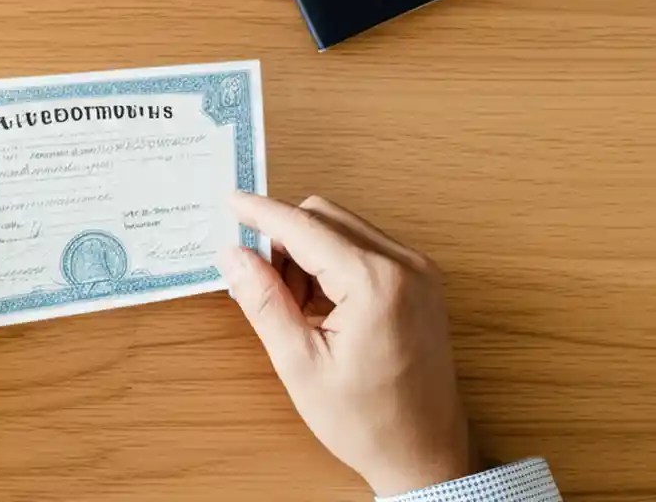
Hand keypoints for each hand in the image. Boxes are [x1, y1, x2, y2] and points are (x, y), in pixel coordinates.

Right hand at [217, 193, 474, 496]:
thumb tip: (233, 256)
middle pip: (325, 216)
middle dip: (284, 240)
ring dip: (307, 254)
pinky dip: (332, 264)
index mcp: (375, 282)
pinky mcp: (421, 282)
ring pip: (342, 229)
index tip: (230, 201)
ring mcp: (418, 271)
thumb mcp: (300, 364)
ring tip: (296, 310)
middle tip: (261, 285)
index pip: (303, 226)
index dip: (260, 212)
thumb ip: (263, 301)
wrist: (424, 454)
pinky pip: (364, 248)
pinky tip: (321, 308)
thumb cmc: (367, 420)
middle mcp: (404, 265)